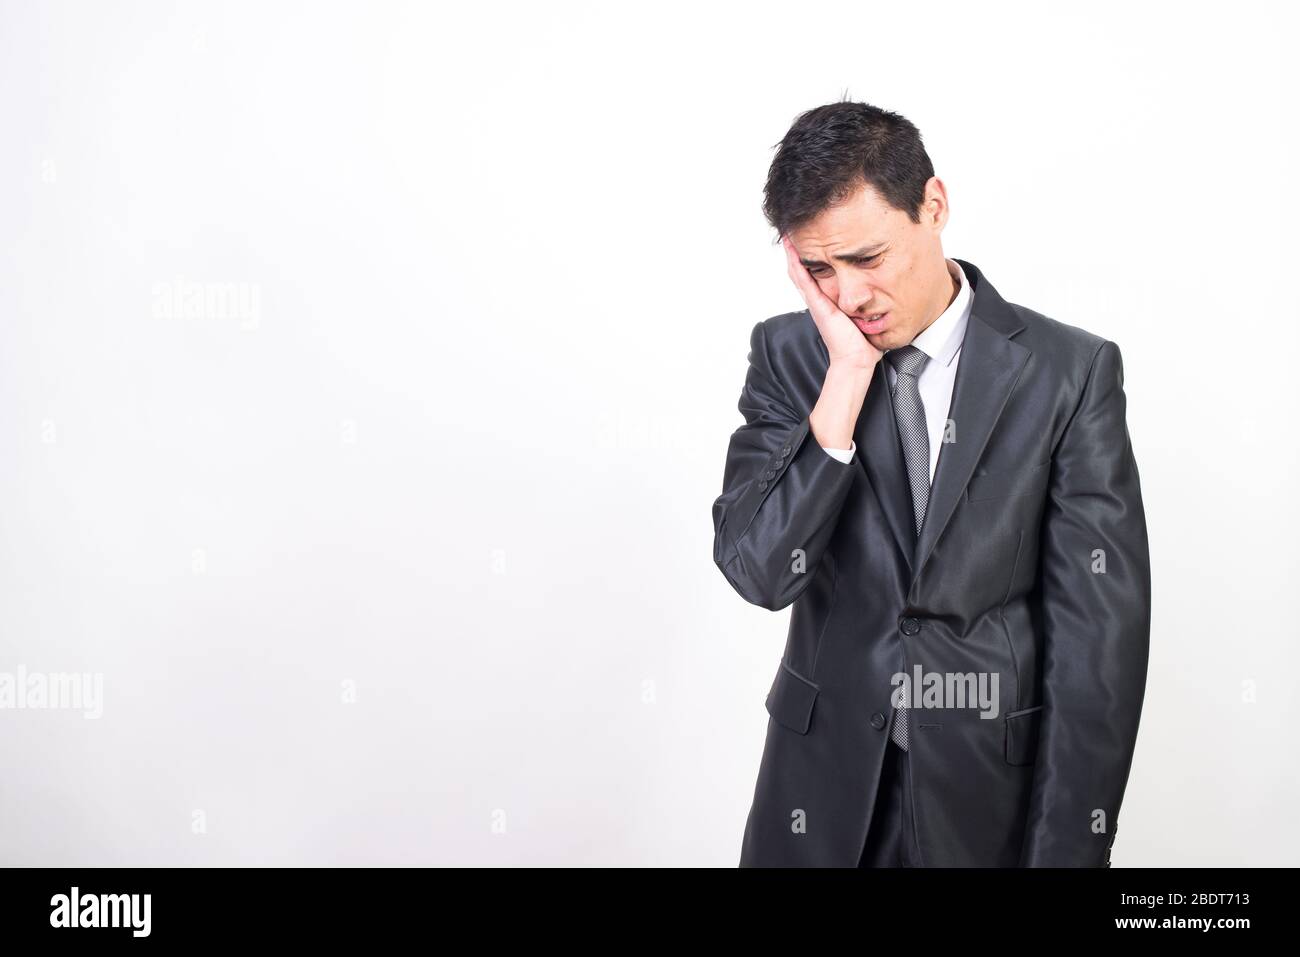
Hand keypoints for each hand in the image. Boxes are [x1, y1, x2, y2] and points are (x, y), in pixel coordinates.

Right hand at [782, 234, 882, 370]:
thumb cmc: (861, 342)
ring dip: (792, 254)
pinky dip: (796, 264)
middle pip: (801, 271)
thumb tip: (880, 291)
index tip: (810, 239)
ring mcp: (816, 302)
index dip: (809, 257)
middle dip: (796, 252)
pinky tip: (792, 250)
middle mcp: (818, 300)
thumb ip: (866, 302)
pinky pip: (804, 280)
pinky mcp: (818, 305)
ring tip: (787, 235)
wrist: (856, 359)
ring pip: (798, 272)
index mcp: (827, 301)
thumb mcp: (864, 314)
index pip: (814, 274)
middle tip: (791, 232)